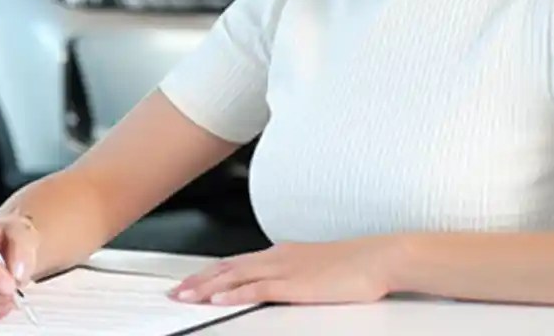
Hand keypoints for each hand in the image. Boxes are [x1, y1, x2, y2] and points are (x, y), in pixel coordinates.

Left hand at [168, 237, 401, 305]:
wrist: (379, 257)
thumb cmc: (356, 265)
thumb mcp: (318, 269)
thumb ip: (296, 275)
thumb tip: (283, 286)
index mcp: (283, 253)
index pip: (236, 262)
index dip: (210, 272)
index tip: (190, 282)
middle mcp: (278, 257)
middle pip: (228, 268)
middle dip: (198, 280)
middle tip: (175, 292)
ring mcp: (285, 269)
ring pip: (236, 276)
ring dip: (207, 287)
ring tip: (184, 296)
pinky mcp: (296, 283)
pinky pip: (258, 288)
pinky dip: (235, 293)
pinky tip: (219, 299)